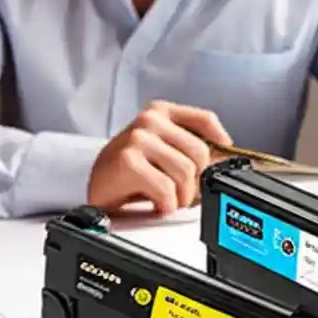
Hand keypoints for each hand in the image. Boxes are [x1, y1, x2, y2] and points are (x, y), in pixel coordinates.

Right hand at [87, 101, 232, 215]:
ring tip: (167, 199)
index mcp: (160, 112)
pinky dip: (165, 204)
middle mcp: (149, 120)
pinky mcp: (128, 162)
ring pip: (185, 172)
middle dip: (196, 180)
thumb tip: (223, 160)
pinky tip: (155, 204)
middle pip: (200, 152)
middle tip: (183, 192)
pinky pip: (166, 189)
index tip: (221, 158)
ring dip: (181, 196)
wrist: (95, 185)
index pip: (205, 120)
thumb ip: (187, 147)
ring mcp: (138, 139)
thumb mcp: (160, 148)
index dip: (220, 142)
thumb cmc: (127, 170)